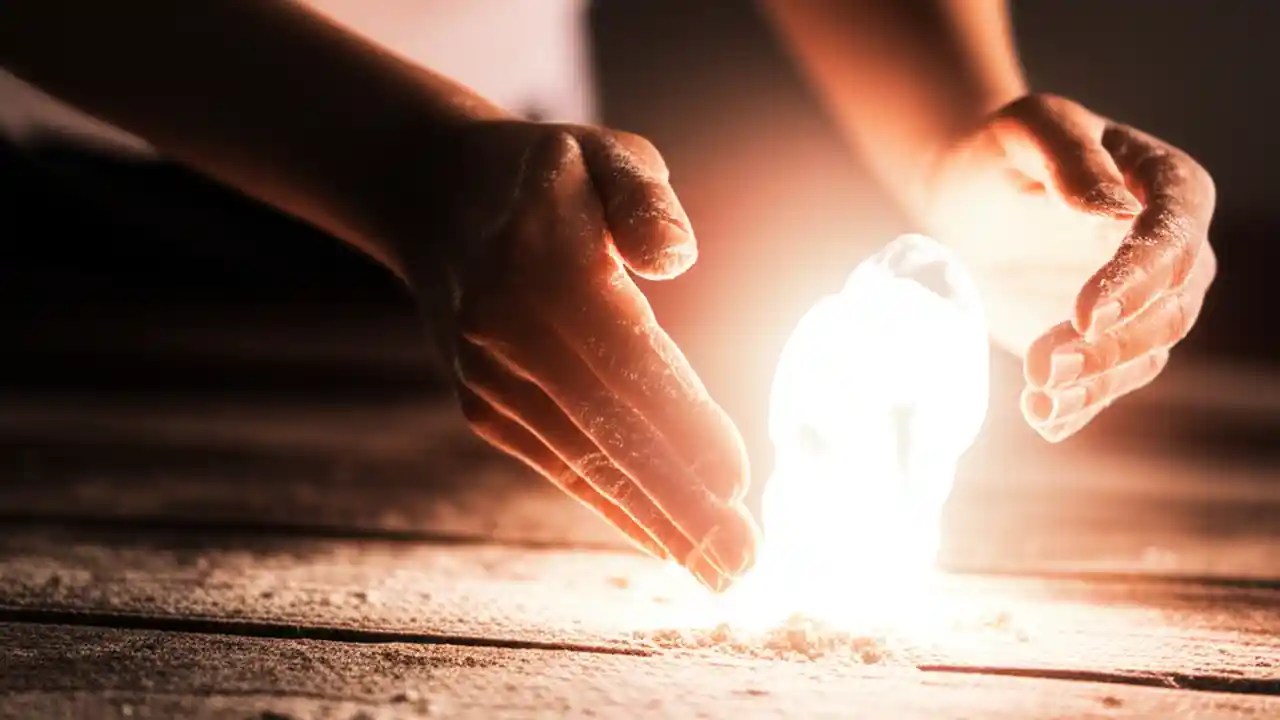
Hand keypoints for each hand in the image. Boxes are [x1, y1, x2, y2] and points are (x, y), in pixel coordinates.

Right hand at [393, 120, 758, 590]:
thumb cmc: (546, 173)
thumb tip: (675, 259)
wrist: (433, 196)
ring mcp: (487, 379)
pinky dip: (612, 505)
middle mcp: (506, 334)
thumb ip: (643, 196)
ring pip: (584, 461)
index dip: (680, 422)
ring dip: (654, 521)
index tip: (737, 481)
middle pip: (606, 430)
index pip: (625, 358)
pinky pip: (558, 464)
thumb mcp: (601, 148)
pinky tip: (663, 542)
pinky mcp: (483, 408)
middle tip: (743, 560)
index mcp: (542, 266)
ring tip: (720, 570)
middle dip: (679, 502)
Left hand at [925, 94, 1215, 440]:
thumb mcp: (1029, 130)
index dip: (1135, 280)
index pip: (1172, 240)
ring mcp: (1143, 306)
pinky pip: (1103, 385)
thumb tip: (1115, 209)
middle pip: (1166, 312)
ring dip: (1092, 385)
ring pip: (1140, 358)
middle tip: (1044, 365)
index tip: (1085, 311)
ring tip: (1038, 398)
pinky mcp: (1103, 344)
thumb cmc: (1004, 151)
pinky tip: (1043, 419)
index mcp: (1171, 189)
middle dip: (1108, 346)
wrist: (968, 197)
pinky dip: (1076, 407)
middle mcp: (1174, 255)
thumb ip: (1071, 160)